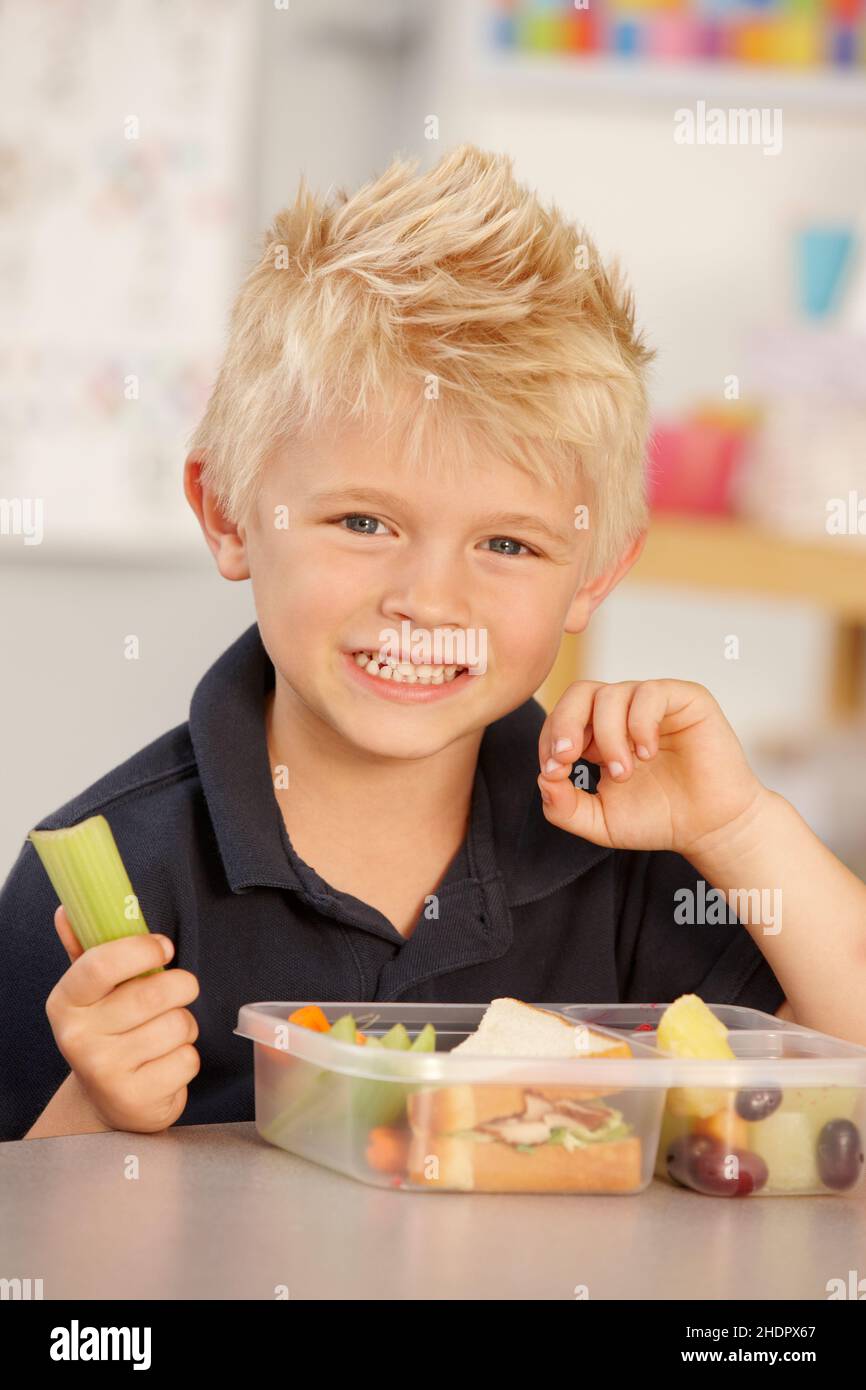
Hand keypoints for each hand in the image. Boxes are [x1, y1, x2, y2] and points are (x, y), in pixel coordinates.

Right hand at [45, 906, 200, 1132]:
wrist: (108, 1100)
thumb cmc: (108, 1032)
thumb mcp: (92, 993)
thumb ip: (86, 949)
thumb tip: (68, 910)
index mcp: (66, 1002)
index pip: (101, 964)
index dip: (141, 949)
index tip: (164, 947)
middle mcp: (79, 1038)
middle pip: (153, 994)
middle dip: (181, 985)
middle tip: (179, 990)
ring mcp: (105, 1072)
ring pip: (177, 1025)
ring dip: (185, 1024)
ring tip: (165, 1033)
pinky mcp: (136, 1099)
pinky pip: (188, 1059)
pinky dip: (187, 1057)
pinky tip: (166, 1063)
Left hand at [537, 679, 765, 855]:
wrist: (709, 829)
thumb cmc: (658, 819)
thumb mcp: (599, 822)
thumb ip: (564, 807)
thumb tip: (543, 779)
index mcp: (598, 733)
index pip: (562, 717)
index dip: (549, 740)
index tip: (555, 772)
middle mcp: (623, 711)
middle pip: (580, 693)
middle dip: (564, 724)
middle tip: (567, 759)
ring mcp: (652, 703)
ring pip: (611, 694)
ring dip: (608, 736)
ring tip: (624, 773)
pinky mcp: (685, 698)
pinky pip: (650, 693)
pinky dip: (639, 723)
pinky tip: (648, 753)